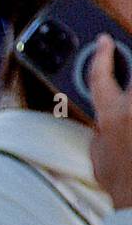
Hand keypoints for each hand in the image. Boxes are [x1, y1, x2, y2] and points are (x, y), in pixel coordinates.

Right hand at [88, 35, 131, 208]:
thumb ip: (102, 128)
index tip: (105, 41)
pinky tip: (131, 124)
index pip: (100, 76)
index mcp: (112, 116)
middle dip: (131, 63)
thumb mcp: (97, 152)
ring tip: (128, 105)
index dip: (100, 54)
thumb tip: (106, 119)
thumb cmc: (119, 183)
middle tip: (129, 58)